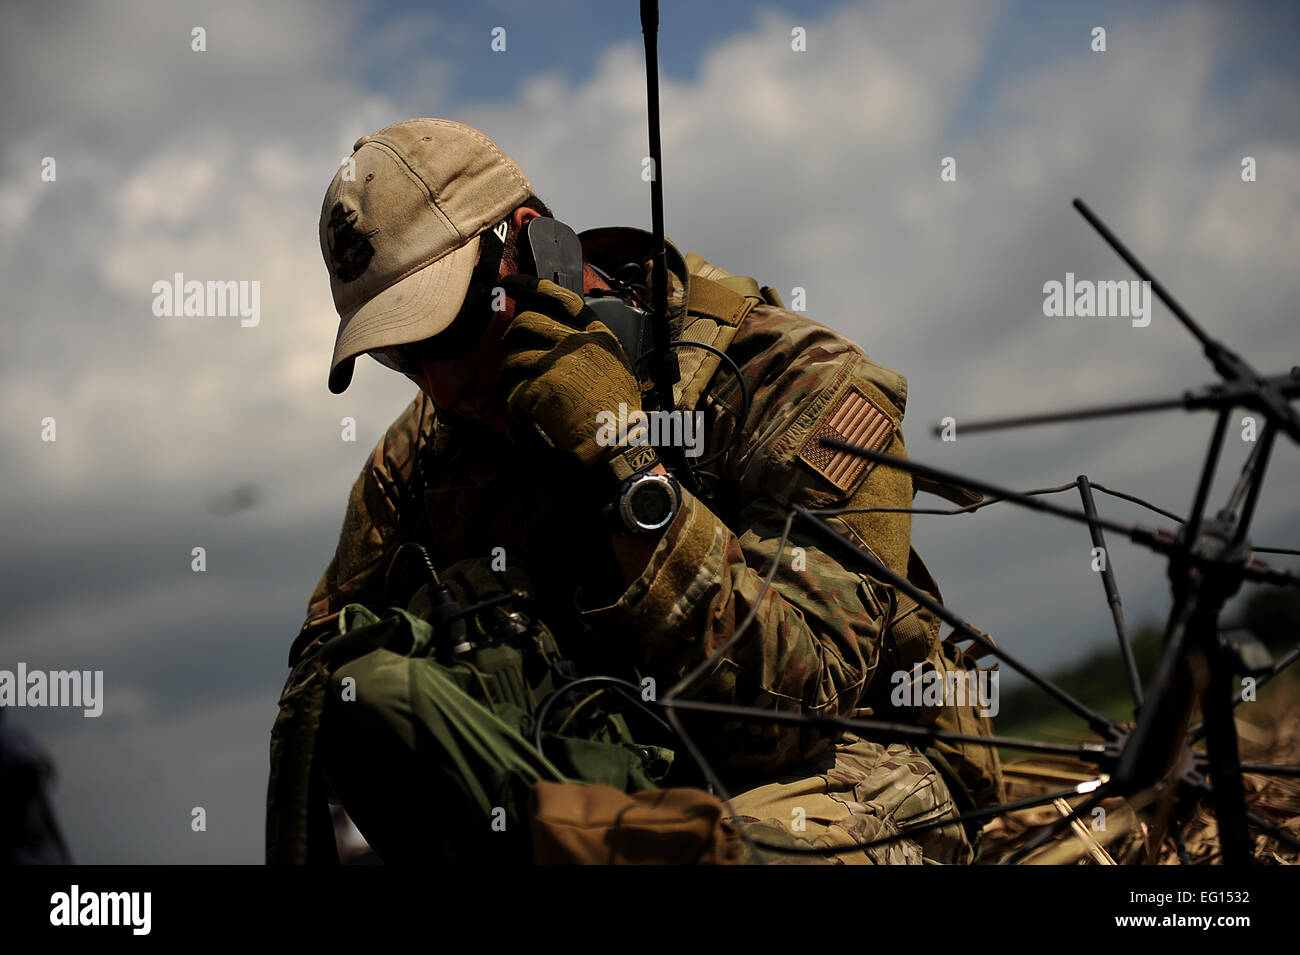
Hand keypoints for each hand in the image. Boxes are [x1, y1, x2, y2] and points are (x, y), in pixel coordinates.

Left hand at [497, 274, 644, 471]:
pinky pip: (514, 389)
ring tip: (516, 388)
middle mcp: (576, 344)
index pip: (562, 299)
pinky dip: (515, 404)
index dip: (532, 286)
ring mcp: (557, 365)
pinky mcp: (540, 388)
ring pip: (514, 357)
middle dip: (510, 335)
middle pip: (527, 322)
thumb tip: (562, 334)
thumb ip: (591, 346)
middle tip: (507, 346)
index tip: (512, 283)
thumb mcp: (615, 366)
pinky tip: (525, 414)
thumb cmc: (617, 411)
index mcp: (596, 336)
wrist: (615, 444)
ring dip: (508, 374)